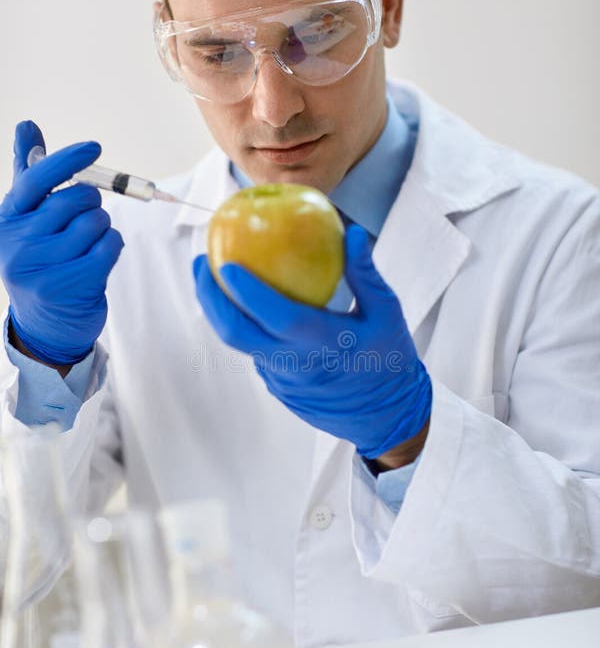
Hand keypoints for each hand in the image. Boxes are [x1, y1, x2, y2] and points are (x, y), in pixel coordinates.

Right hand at [0, 121, 123, 365]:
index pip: (35, 180)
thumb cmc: (41, 259)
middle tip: (88, 216)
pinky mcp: (68, 287)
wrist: (45, 323)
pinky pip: (109, 246)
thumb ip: (29, 174)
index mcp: (6, 219)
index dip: (67, 161)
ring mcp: (40, 268)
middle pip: (75, 201)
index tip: (94, 148)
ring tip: (89, 241)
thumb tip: (26, 125)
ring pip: (96, 223)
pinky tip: (100, 256)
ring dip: (103, 226)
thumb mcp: (27, 218)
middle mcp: (16, 242)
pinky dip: (113, 245)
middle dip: (92, 203)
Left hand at [193, 224, 431, 458]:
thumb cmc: (391, 359)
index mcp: (323, 343)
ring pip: (241, 344)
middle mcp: (295, 364)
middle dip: (210, 297)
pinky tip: (244, 305)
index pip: (275, 316)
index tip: (226, 263)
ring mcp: (282, 380)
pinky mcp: (279, 388)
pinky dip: (245, 327)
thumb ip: (364, 272)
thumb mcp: (386, 312)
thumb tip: (353, 232)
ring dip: (221, 312)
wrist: (387, 415)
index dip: (247, 291)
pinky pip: (255, 353)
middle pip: (236, 333)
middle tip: (200, 264)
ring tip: (213, 279)